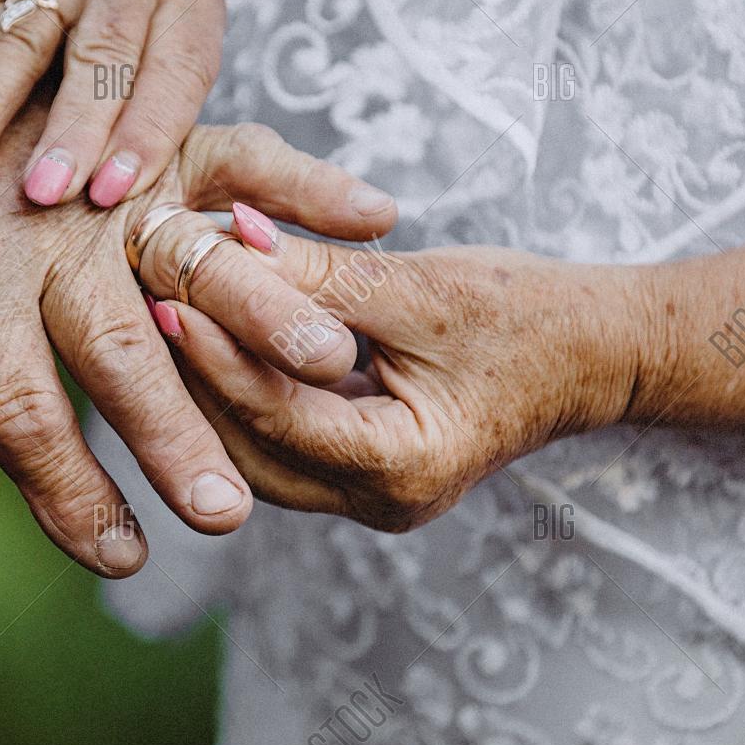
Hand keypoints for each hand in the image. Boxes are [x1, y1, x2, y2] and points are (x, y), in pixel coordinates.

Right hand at [0, 0, 225, 207]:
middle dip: (70, 129)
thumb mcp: (171, 67)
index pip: (175, 73)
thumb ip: (167, 131)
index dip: (145, 134)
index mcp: (188, 2)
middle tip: (40, 194)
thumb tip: (150, 228)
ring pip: (18, 33)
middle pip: (100, 54)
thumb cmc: (137, 41)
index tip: (108, 195)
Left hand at [0, 92, 396, 579]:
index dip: (75, 499)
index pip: (26, 419)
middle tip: (227, 514)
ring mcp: (93, 172)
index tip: (123, 561)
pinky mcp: (134, 130)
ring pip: (191, 256)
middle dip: (176, 435)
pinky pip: (231, 151)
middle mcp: (33, 233)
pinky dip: (305, 179)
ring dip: (266, 311)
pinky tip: (374, 216)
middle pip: (119, 349)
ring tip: (329, 369)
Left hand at [151, 228, 648, 531]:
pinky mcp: (363, 472)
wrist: (597, 350)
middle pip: (251, 447)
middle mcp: (381, 502)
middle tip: (148, 300)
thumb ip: (319, 276)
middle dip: (196, 376)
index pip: (277, 414)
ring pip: (257, 449)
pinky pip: (283, 437)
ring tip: (168, 311)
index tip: (166, 292)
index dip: (215, 353)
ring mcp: (371, 497)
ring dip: (213, 384)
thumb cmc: (528, 312)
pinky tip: (214, 334)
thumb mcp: (420, 286)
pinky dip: (249, 387)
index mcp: (404, 468)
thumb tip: (225, 242)